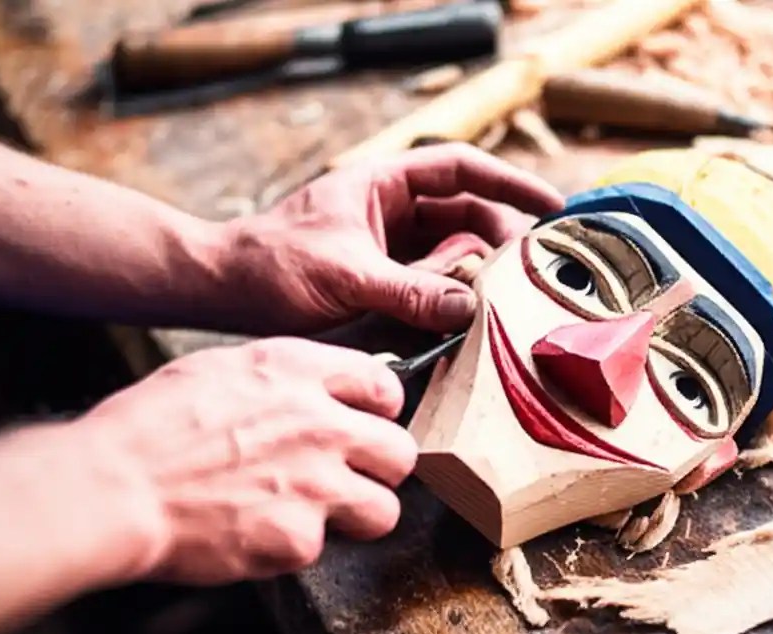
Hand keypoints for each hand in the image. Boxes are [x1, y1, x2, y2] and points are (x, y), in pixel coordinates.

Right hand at [79, 337, 414, 584]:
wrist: (114, 485)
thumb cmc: (149, 427)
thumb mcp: (219, 370)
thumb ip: (280, 380)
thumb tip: (313, 391)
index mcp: (299, 373)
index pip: (385, 387)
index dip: (378, 410)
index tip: (366, 424)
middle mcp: (320, 424)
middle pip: (400, 452)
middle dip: (380, 469)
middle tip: (353, 477)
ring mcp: (316, 484)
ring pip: (384, 510)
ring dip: (356, 516)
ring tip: (314, 514)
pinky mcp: (299, 538)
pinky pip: (321, 549)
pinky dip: (293, 547)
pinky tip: (258, 533)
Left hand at [216, 143, 563, 335]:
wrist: (221, 292)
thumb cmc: (270, 263)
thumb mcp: (345, 275)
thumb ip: (409, 290)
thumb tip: (468, 307)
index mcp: (384, 184)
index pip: (461, 169)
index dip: (510, 183)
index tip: (551, 207)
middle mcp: (392, 212)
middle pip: (465, 217)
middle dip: (498, 243)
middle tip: (527, 275)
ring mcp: (387, 248)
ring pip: (450, 256)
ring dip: (475, 278)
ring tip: (503, 304)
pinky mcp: (381, 283)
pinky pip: (429, 288)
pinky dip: (449, 303)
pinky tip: (466, 324)